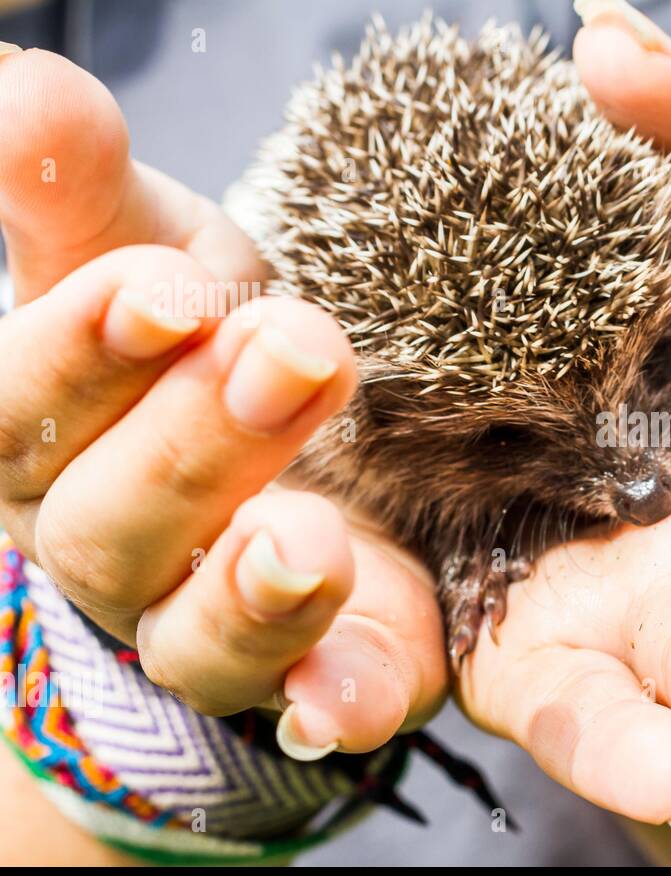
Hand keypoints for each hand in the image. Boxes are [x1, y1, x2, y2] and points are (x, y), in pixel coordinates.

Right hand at [0, 48, 445, 752]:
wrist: (289, 465)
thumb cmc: (195, 352)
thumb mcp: (146, 256)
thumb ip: (80, 196)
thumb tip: (26, 84)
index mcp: (47, 444)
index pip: (9, 414)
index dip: (76, 352)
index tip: (169, 288)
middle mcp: (112, 551)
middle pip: (113, 522)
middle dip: (196, 439)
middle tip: (293, 347)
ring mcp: (208, 628)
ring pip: (201, 636)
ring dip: (255, 586)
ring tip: (314, 537)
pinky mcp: (315, 674)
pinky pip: (314, 706)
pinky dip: (329, 703)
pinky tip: (347, 700)